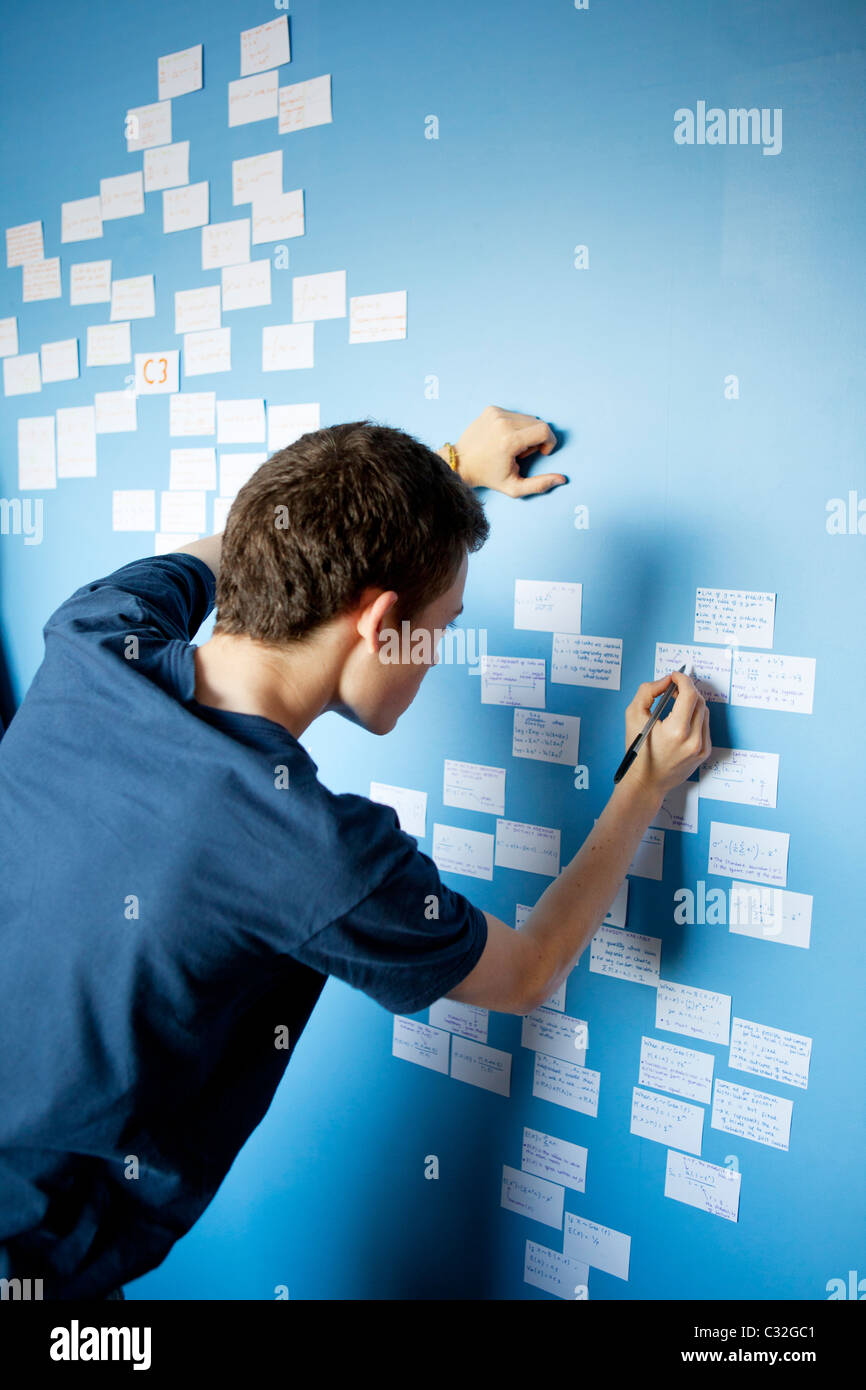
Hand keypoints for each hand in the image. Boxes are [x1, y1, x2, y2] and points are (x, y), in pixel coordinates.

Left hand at [448, 405, 565, 495]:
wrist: (460, 463)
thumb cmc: (488, 477)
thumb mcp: (514, 488)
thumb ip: (539, 485)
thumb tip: (562, 479)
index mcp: (509, 440)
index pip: (544, 430)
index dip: (549, 442)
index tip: (542, 452)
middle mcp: (502, 422)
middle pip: (538, 423)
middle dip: (536, 439)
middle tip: (521, 453)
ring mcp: (495, 413)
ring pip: (527, 418)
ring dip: (526, 432)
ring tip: (511, 447)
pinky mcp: (491, 409)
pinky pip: (515, 414)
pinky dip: (515, 426)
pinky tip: (503, 438)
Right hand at [624, 671, 710, 799]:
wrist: (646, 782)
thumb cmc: (638, 752)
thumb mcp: (633, 716)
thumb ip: (648, 692)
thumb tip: (665, 681)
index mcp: (676, 731)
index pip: (690, 695)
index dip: (683, 680)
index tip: (675, 676)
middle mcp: (693, 740)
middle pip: (699, 701)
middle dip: (687, 690)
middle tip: (673, 689)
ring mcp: (701, 748)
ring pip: (704, 712)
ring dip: (692, 703)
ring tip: (676, 704)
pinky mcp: (704, 753)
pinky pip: (704, 726)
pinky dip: (695, 717)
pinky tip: (681, 720)